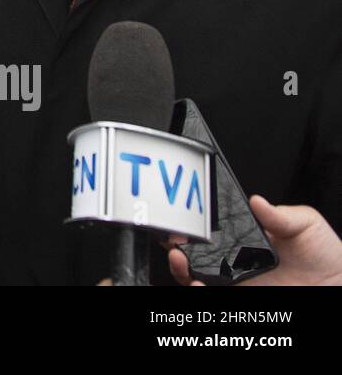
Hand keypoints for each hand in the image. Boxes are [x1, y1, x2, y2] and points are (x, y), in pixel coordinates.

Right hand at [167, 196, 341, 285]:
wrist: (338, 285)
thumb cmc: (327, 257)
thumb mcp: (306, 225)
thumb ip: (281, 214)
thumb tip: (257, 200)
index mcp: (246, 238)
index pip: (210, 227)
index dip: (191, 222)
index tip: (181, 215)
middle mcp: (235, 260)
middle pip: (194, 250)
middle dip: (175, 242)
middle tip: (172, 236)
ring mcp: (235, 281)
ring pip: (194, 274)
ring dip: (180, 265)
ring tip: (178, 257)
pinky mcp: (239, 297)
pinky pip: (211, 293)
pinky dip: (197, 288)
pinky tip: (196, 281)